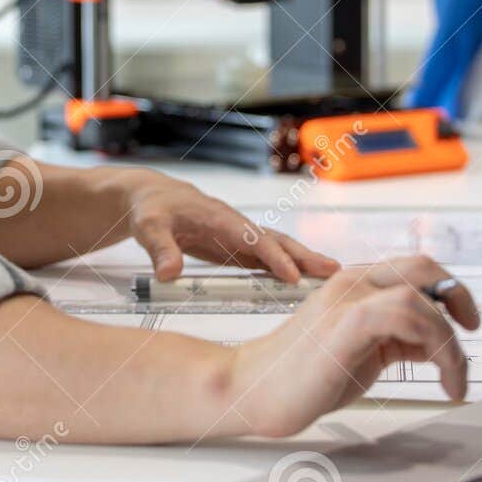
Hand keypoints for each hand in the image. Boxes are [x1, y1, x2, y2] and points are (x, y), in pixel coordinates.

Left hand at [120, 171, 338, 282]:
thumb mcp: (148, 228)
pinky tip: (301, 283)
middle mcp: (235, 226)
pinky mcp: (235, 248)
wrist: (152, 197)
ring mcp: (237, 237)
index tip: (292, 276)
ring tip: (329, 278)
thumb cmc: (152, 208)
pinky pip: (265, 259)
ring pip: (276, 248)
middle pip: (275, 240)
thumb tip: (169, 276)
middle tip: (332, 272)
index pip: (253, 239)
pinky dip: (285, 269)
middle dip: (303, 255)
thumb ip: (160, 249)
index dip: (273, 257)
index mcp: (219, 218)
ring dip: (302, 262)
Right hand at [226, 258, 480, 435]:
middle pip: (424, 267)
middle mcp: (352, 283)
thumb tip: (436, 343)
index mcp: (355, 284)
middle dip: (460, 298)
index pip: (417, 269)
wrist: (254, 389)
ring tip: (455, 377)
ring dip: (451, 341)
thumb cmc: (302, 374)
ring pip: (421, 297)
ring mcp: (347, 300)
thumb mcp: (365, 351)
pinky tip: (442, 378)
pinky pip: (406, 315)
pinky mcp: (345, 324)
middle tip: (470, 334)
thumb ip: (398, 338)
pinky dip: (438, 346)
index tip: (466, 323)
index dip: (450, 291)